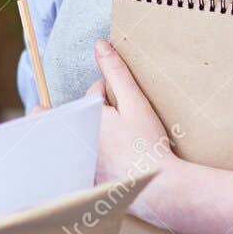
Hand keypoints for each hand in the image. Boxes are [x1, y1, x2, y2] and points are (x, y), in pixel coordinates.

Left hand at [88, 38, 179, 190]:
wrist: (158, 188)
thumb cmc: (148, 144)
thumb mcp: (135, 103)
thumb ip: (116, 73)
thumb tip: (99, 44)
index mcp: (83, 116)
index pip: (94, 93)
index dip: (113, 94)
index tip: (126, 107)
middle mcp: (74, 139)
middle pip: (80, 113)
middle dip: (96, 112)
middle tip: (119, 126)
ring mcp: (77, 160)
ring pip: (78, 136)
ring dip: (87, 134)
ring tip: (111, 142)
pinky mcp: (82, 179)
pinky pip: (76, 161)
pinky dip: (87, 158)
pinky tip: (105, 164)